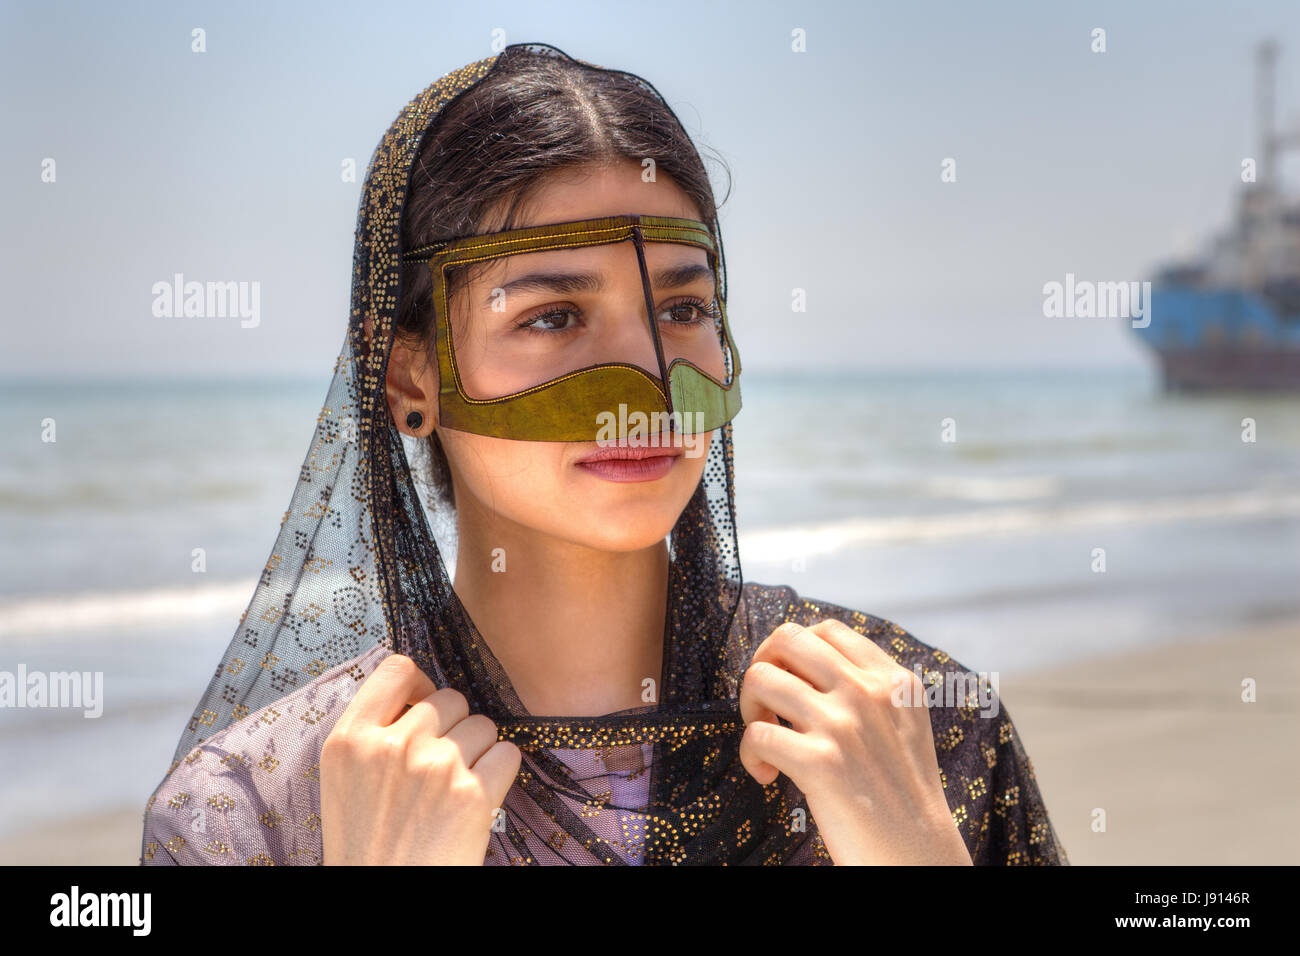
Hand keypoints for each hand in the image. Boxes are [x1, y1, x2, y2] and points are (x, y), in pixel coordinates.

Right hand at [320, 653, 521, 864]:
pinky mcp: (473, 795)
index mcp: (350, 739)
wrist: (382, 897)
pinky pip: (508, 754)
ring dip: (478, 751)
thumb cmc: (366, 844)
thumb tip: (422, 696)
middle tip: (441, 765)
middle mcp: (393, 745)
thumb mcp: (345, 778)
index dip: (420, 684)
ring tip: (455, 787)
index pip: (396, 669)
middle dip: (453, 726)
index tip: (424, 706)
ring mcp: (435, 767)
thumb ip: (374, 732)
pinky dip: (501, 772)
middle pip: (450, 698)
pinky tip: (480, 797)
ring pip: (483, 725)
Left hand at [738, 620, 971, 864]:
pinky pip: (755, 734)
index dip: (794, 652)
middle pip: (787, 639)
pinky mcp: (820, 763)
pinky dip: (749, 755)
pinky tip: (767, 776)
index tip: (791, 684)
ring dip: (749, 708)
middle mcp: (869, 693)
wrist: (918, 856)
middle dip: (764, 666)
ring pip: (761, 678)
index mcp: (894, 680)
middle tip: (768, 705)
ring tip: (766, 740)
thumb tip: (804, 664)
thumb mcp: (905, 724)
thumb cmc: (903, 796)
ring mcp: (843, 725)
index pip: (826, 630)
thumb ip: (869, 689)